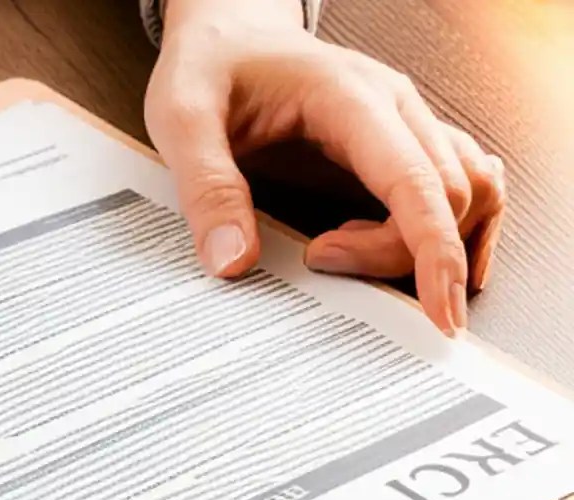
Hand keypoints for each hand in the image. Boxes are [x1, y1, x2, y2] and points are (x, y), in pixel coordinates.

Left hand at [144, 0, 504, 336]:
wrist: (226, 33)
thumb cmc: (209, 66)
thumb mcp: (182, 118)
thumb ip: (205, 188)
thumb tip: (233, 263)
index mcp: (349, 97)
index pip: (417, 182)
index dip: (433, 253)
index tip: (438, 313)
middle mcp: (396, 106)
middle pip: (449, 197)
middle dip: (397, 255)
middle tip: (319, 260)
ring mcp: (408, 123)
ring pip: (472, 192)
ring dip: (432, 243)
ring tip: (351, 257)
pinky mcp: (405, 142)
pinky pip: (467, 185)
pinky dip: (454, 229)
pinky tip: (415, 257)